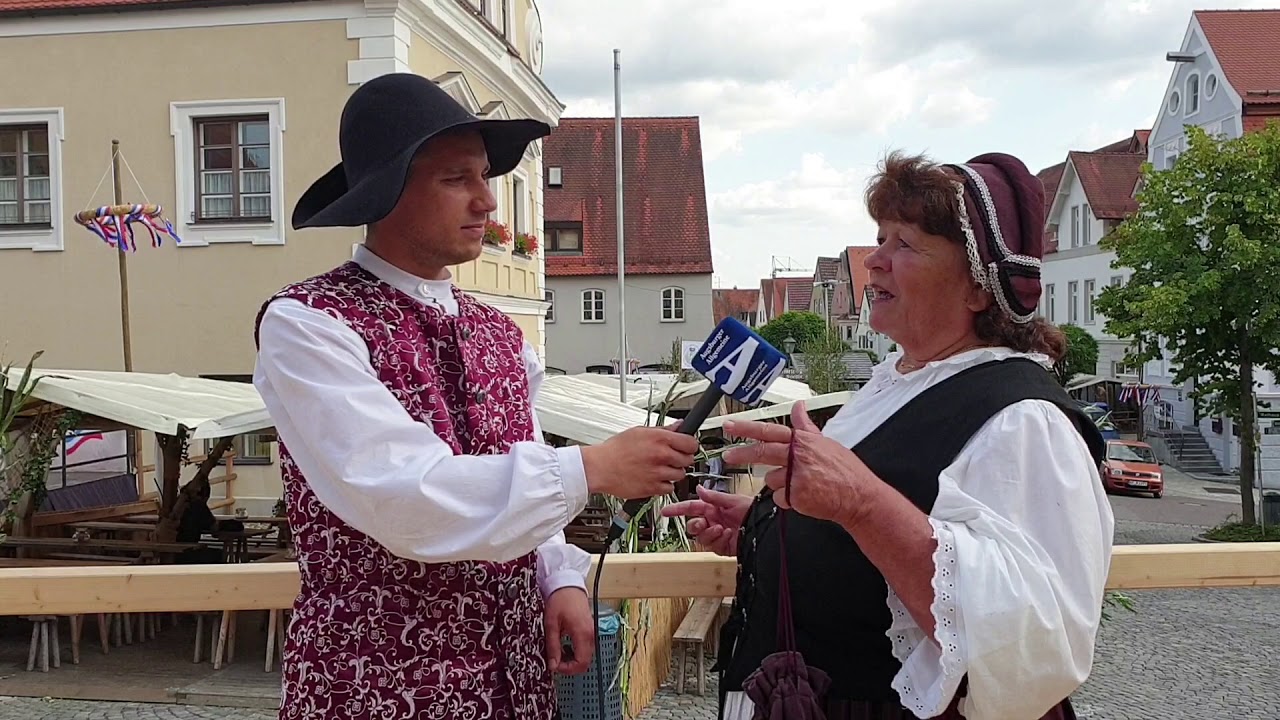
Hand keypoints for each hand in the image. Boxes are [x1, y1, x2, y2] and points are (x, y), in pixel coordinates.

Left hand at [544, 587, 594, 674]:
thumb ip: (553, 647)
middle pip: (585, 662)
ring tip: (558, 653)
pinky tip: (565, 646)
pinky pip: (586, 648)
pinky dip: (576, 652)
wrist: (568, 584)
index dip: (567, 670)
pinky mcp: (590, 630)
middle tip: (555, 662)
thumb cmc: (559, 600)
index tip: (555, 666)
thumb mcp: (551, 625)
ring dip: (573, 660)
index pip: (581, 663)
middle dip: (570, 666)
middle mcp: (591, 635)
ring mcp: (592, 633)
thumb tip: (553, 665)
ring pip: (586, 656)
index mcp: (582, 634)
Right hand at [581, 426, 699, 498]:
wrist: (599, 468)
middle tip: (671, 458)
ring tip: (659, 468)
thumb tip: (679, 425)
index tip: (686, 447)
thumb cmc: (615, 450)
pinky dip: (664, 485)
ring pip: (680, 475)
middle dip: (681, 459)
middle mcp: (661, 455)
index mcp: (659, 439)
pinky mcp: (653, 488)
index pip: (691, 443)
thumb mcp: (639, 431)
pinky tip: (654, 478)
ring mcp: (658, 473)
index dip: (690, 445)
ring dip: (673, 472)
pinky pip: (670, 488)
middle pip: (688, 460)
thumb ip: (663, 429)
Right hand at [660, 485, 751, 555]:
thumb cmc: (753, 511)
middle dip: (696, 525)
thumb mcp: (733, 500)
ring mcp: (718, 535)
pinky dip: (719, 540)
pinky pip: (713, 547)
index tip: (666, 511)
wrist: (766, 527)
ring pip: (701, 538)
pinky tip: (728, 535)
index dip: (677, 509)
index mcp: (713, 509)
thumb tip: (699, 488)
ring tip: (720, 529)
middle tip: (703, 523)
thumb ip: (714, 497)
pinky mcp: (724, 547)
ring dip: (709, 533)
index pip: (691, 508)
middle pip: (693, 526)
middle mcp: (713, 521)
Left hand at [721, 403, 874, 527]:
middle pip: (762, 452)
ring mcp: (796, 476)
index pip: (769, 430)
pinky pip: (780, 498)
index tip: (730, 425)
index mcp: (803, 441)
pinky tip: (804, 496)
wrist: (858, 496)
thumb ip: (806, 427)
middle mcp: (798, 456)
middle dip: (741, 454)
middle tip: (728, 456)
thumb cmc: (845, 471)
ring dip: (781, 484)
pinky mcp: (796, 495)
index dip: (747, 428)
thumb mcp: (826, 442)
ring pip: (772, 479)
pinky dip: (788, 500)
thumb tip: (798, 407)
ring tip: (803, 484)